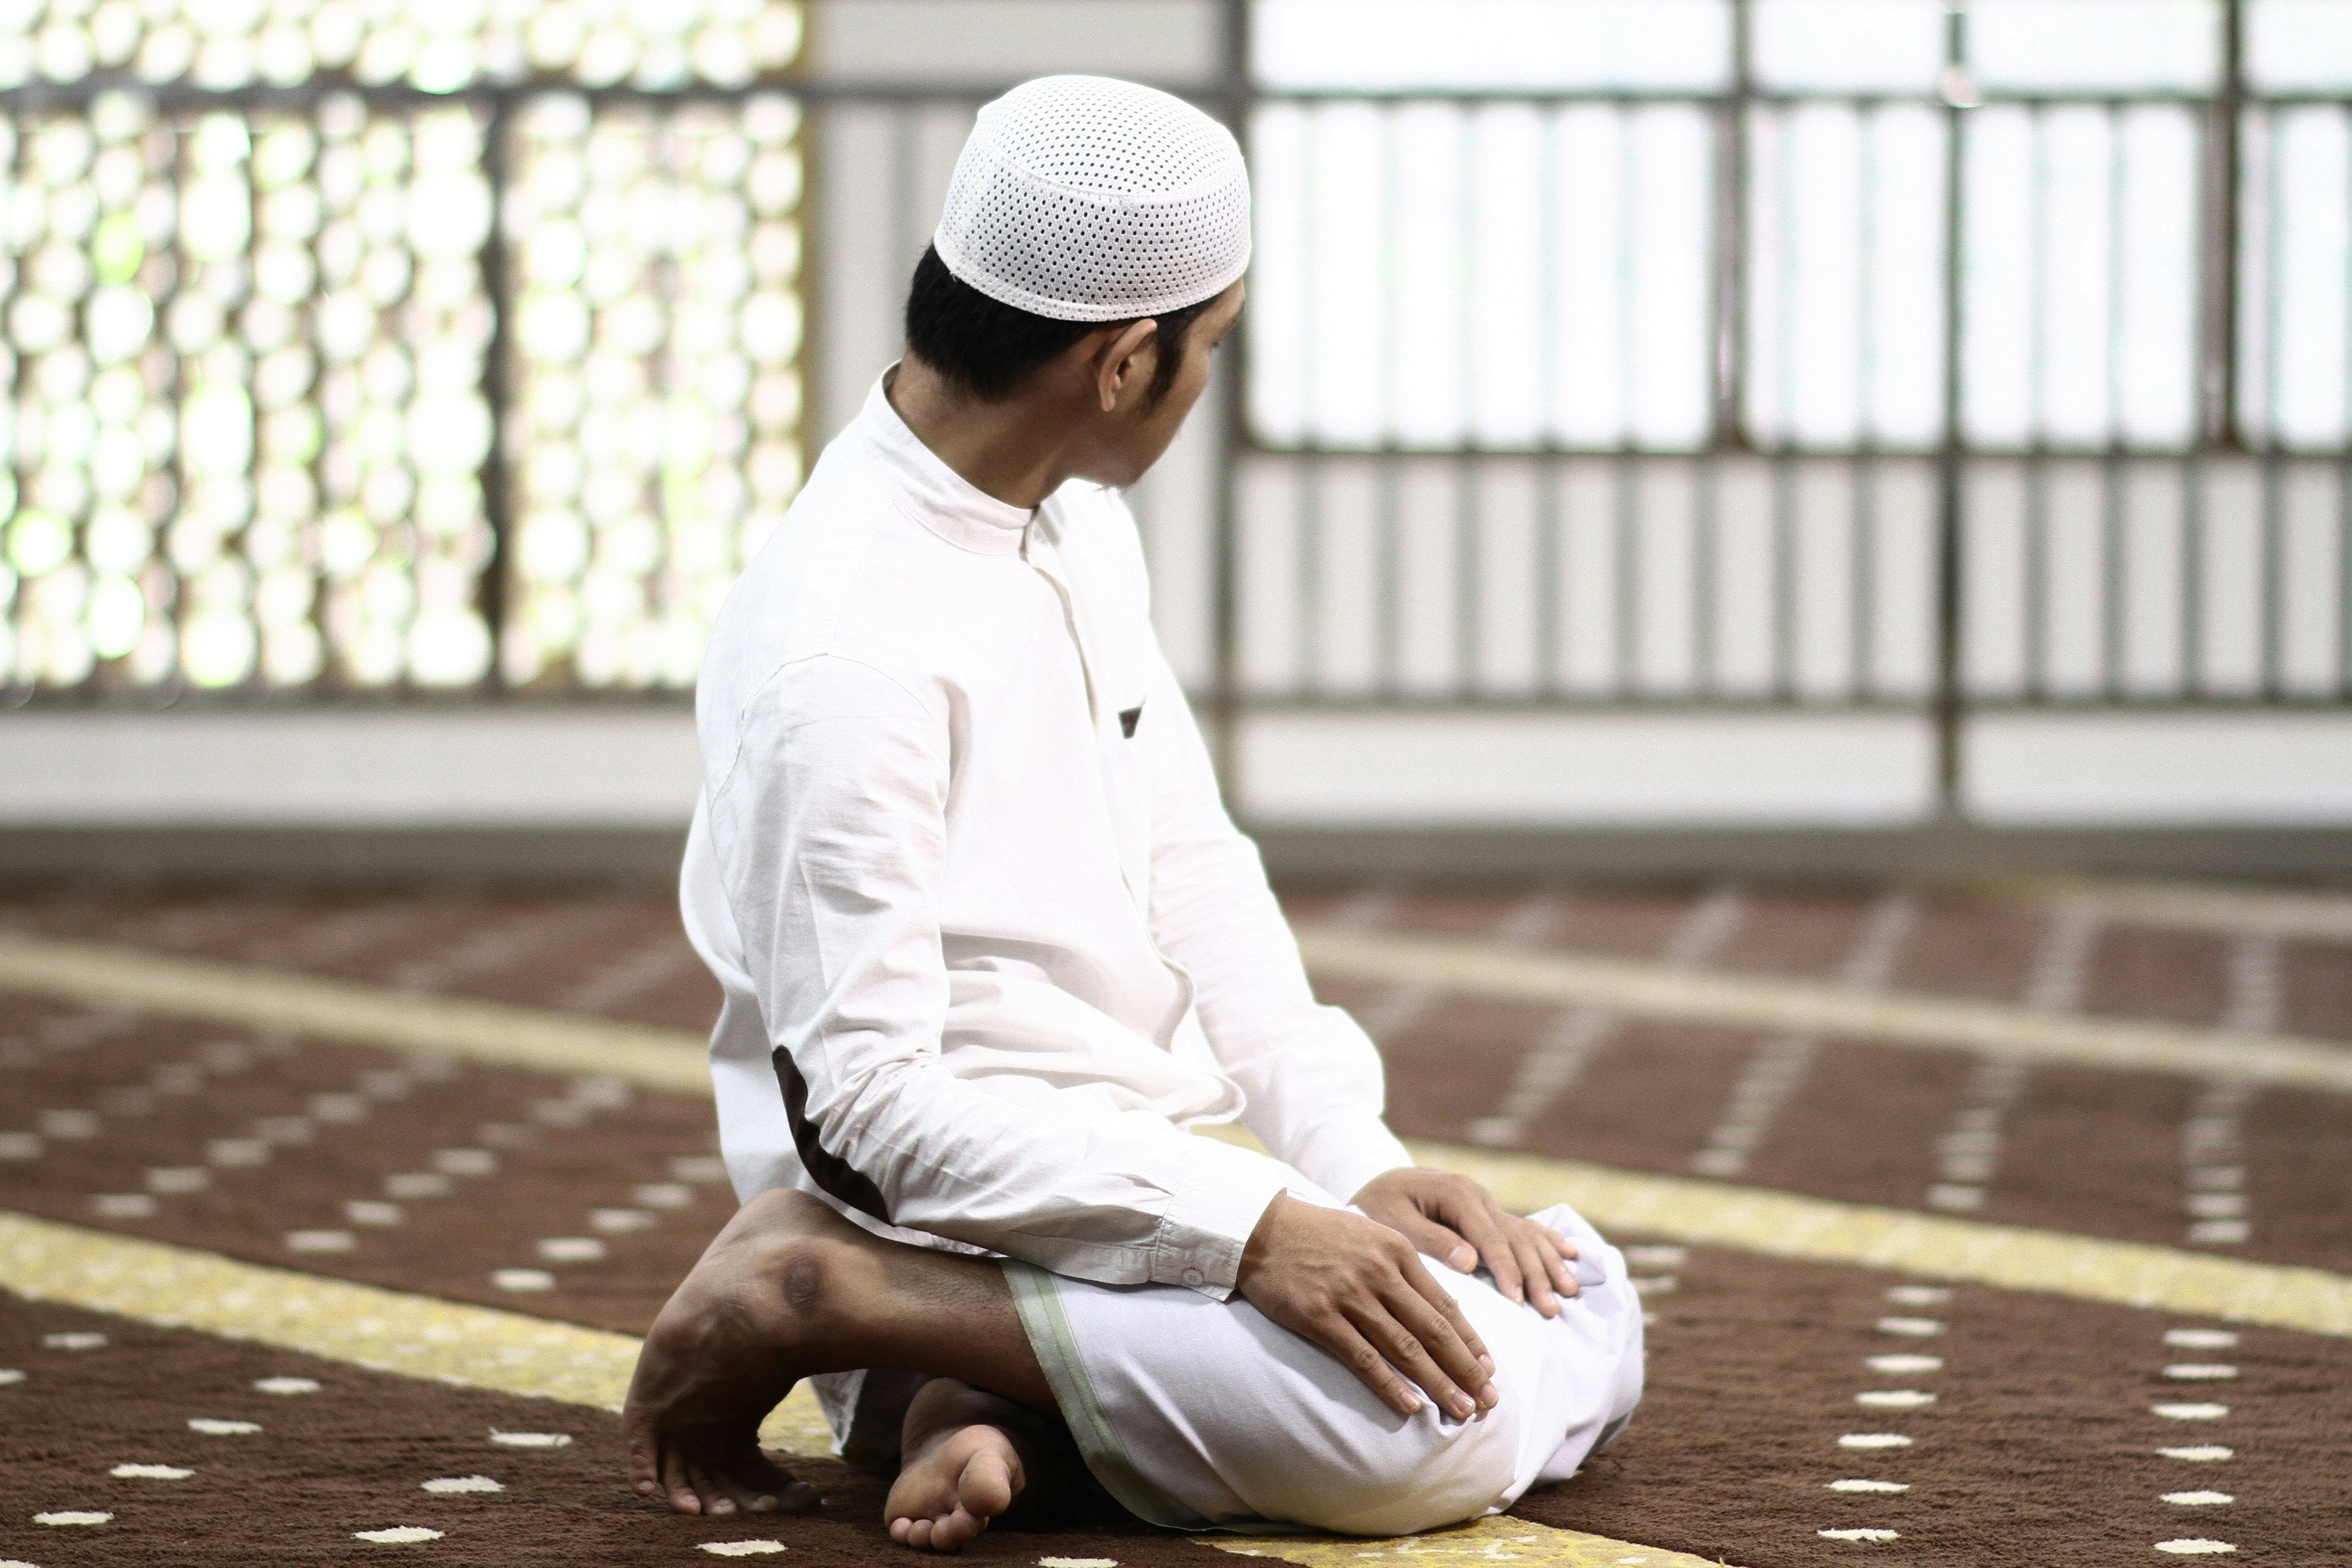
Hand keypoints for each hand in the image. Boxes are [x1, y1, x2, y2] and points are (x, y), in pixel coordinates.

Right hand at [1235, 1193, 1499, 1419]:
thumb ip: (1403, 1269)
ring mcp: (1350, 1294)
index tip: (1490, 1369)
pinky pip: (1363, 1357)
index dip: (1471, 1341)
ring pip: (1405, 1347)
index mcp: (1398, 1251)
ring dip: (1438, 1383)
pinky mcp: (1320, 1316)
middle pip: (1434, 1330)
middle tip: (1489, 1400)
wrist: (1261, 1227)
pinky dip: (1390, 1385)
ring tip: (1462, 1409)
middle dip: (1466, 1369)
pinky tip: (1411, 1406)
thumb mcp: (1371, 1236)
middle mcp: (1380, 1272)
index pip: (1445, 1305)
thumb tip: (1439, 1311)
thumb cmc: (1319, 1235)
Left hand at [1351, 1168, 1579, 1317]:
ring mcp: (1487, 1203)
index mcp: (1456, 1193)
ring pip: (1525, 1235)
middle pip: (1514, 1239)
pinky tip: (1571, 1254)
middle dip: (1535, 1275)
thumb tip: (1471, 1261)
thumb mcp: (1391, 1221)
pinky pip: (1525, 1227)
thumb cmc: (1377, 1206)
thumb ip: (1430, 1239)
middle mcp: (1478, 1195)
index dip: (1505, 1270)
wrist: (1377, 1184)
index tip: (1518, 1301)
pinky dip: (1549, 1242)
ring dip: (1548, 1264)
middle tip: (1551, 1309)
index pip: (1488, 1236)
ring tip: (1568, 1292)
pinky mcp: (1488, 1213)